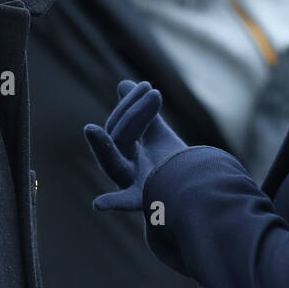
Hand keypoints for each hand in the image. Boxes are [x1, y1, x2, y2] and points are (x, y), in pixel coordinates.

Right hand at [86, 80, 189, 211]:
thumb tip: (122, 83)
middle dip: (129, 115)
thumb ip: (141, 112)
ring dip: (104, 147)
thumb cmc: (176, 167)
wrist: (197, 195)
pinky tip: (99, 204)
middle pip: (119, 140)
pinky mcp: (146, 201)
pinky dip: (113, 203)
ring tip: (90, 130)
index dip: (130, 104)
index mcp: (126, 153)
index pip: (120, 125)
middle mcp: (126, 169)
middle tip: (148, 89)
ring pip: (113, 165)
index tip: (148, 86)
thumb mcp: (156, 135)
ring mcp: (133, 185)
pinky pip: (127, 204)